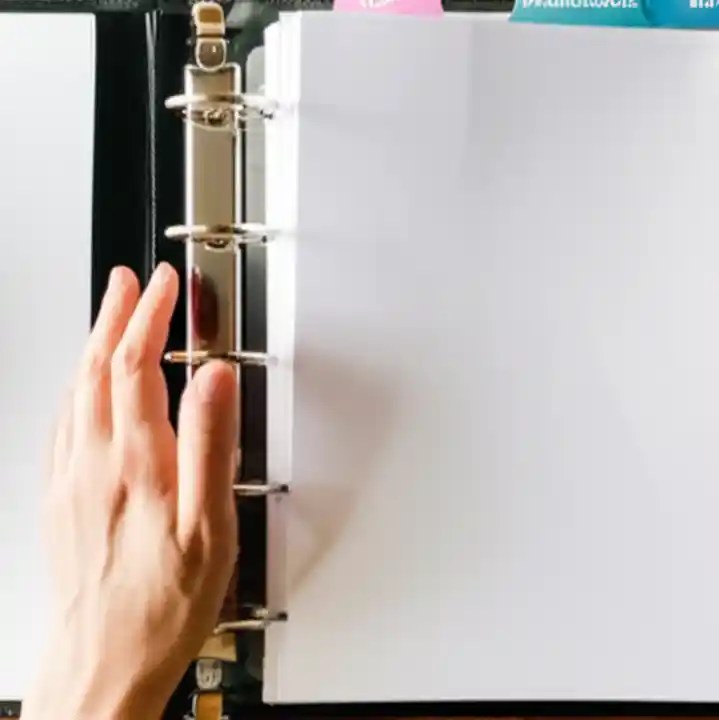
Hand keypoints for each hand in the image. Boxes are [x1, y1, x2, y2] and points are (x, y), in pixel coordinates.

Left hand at [23, 265, 239, 719]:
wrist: (105, 660)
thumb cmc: (164, 604)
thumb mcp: (210, 525)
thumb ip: (212, 443)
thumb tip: (215, 377)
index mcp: (136, 463)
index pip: (136, 366)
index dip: (149, 316)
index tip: (164, 284)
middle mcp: (93, 465)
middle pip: (97, 370)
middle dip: (115, 316)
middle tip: (128, 281)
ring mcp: (70, 483)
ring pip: (75, 394)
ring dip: (93, 346)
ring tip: (108, 317)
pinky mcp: (60, 504)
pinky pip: (62, 428)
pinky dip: (77, 391)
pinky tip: (83, 392)